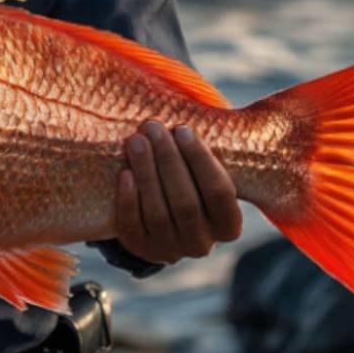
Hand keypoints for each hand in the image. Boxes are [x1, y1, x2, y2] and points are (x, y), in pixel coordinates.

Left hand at [113, 121, 241, 264]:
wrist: (163, 217)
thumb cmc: (189, 180)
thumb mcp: (204, 171)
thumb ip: (207, 151)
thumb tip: (207, 102)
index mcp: (228, 225)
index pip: (219, 193)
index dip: (200, 160)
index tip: (183, 129)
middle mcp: (202, 244)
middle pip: (186, 202)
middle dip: (168, 160)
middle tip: (153, 127)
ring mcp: (171, 251)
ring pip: (158, 213)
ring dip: (146, 173)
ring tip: (136, 141)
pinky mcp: (141, 250)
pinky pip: (132, 227)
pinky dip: (129, 200)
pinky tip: (125, 173)